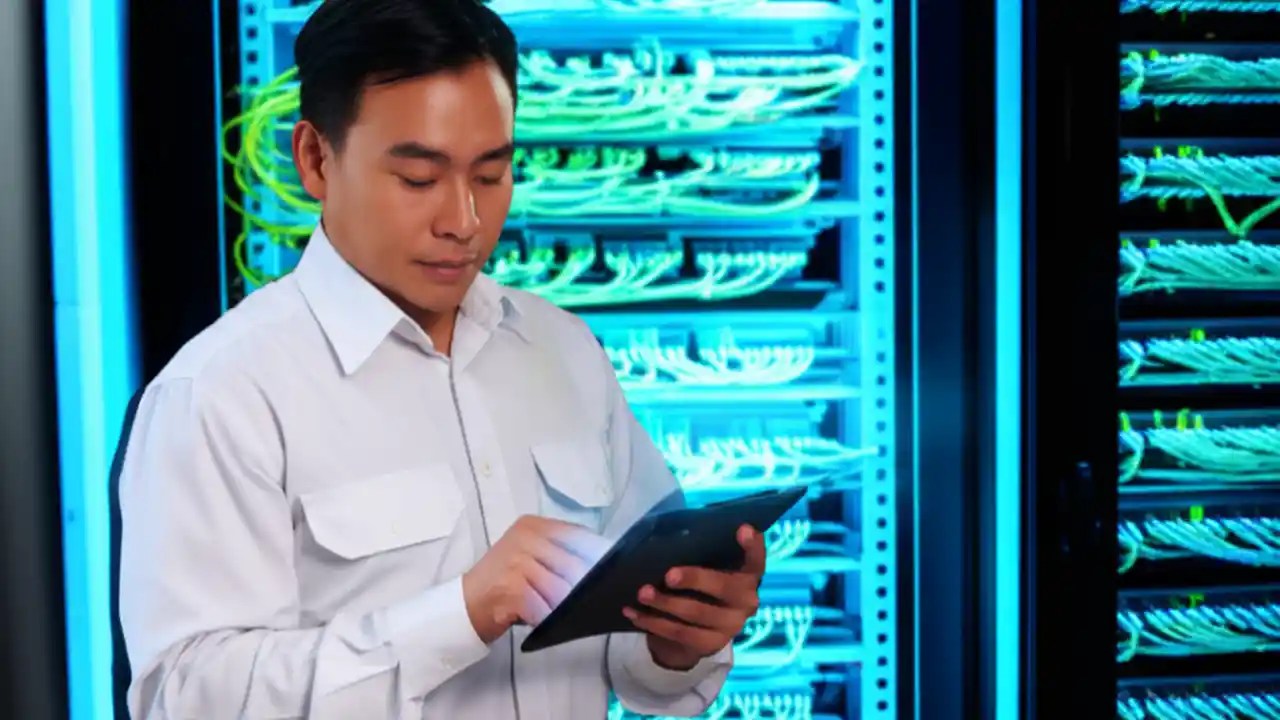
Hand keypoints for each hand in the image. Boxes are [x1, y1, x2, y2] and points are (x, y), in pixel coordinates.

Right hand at [463, 515, 610, 643]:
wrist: (466, 603)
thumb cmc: (505, 580)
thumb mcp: (529, 554)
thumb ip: (559, 552)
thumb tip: (603, 562)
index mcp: (533, 525)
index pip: (577, 535)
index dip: (599, 553)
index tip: (618, 567)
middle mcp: (524, 538)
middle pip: (573, 562)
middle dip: (588, 583)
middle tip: (604, 596)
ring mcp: (516, 563)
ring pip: (562, 587)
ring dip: (572, 603)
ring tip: (581, 611)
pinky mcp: (511, 589)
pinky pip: (544, 606)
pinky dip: (552, 617)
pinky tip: (555, 622)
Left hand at [624, 524, 765, 669]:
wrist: (701, 631)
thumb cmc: (703, 586)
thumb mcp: (708, 568)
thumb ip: (702, 555)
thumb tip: (668, 536)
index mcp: (748, 576)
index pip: (756, 560)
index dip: (753, 546)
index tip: (743, 528)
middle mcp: (747, 601)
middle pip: (723, 588)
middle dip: (695, 579)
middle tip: (668, 575)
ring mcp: (731, 626)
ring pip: (695, 613)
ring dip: (665, 603)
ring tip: (642, 593)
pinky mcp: (710, 645)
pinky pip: (679, 634)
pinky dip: (653, 623)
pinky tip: (634, 613)